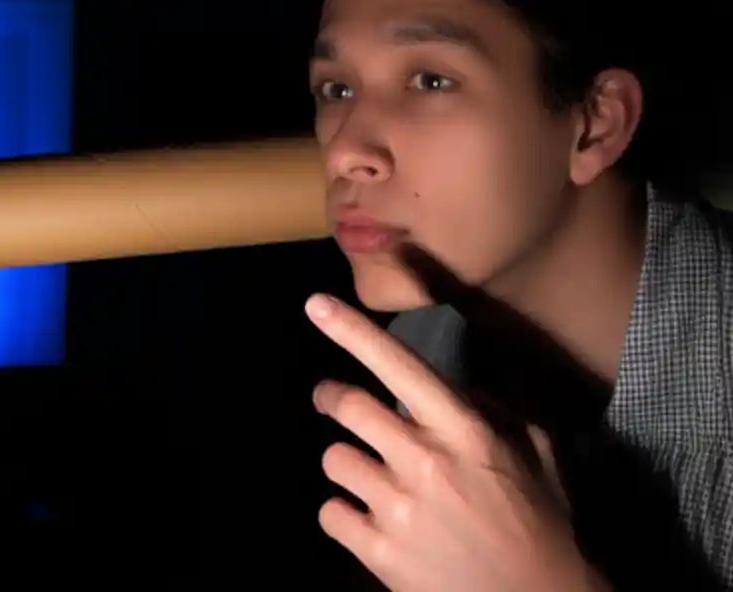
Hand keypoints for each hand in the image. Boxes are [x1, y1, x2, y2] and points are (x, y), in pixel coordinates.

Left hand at [305, 292, 608, 591]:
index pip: (398, 366)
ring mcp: (397, 509)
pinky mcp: (378, 552)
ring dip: (348, 463)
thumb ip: (494, 408)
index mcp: (464, 431)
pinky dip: (344, 513)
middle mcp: (424, 462)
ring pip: (334, 460)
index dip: (352, 331)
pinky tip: (372, 520)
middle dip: (330, 398)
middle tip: (330, 399)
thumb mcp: (536, 452)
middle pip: (347, 406)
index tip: (316, 305)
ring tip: (375, 478)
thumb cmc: (541, 524)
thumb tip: (455, 380)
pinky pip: (331, 512)